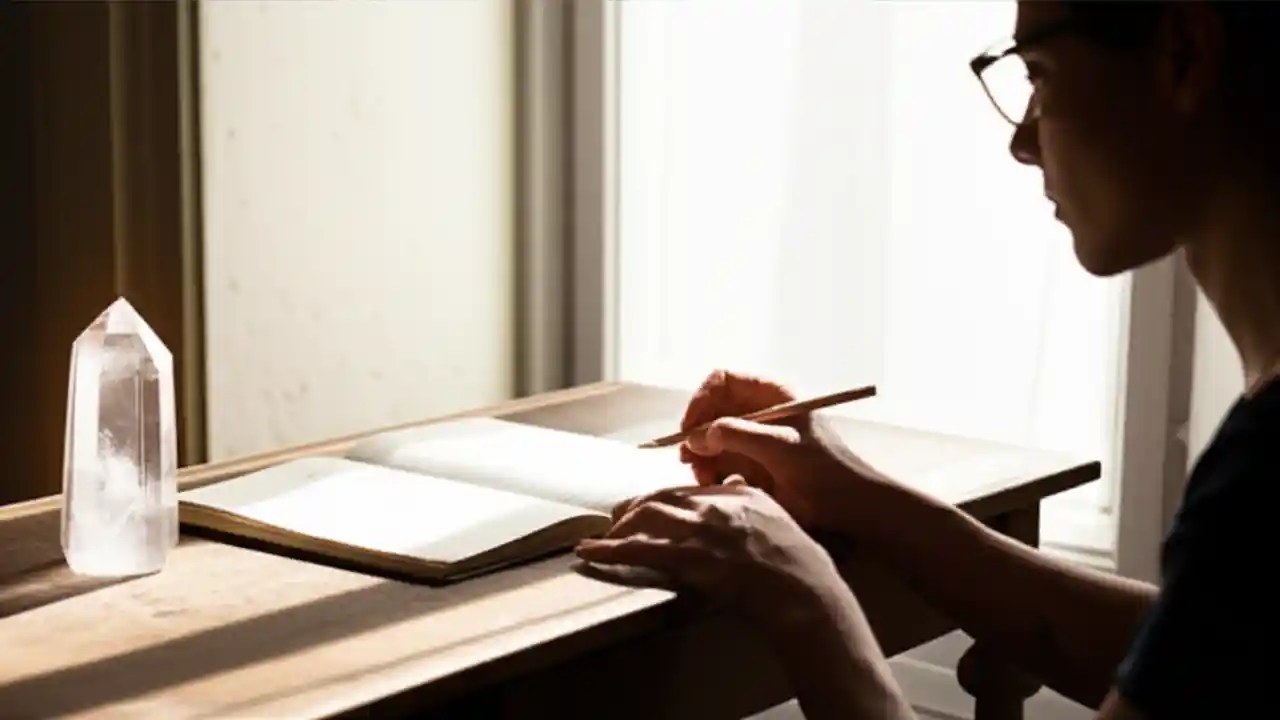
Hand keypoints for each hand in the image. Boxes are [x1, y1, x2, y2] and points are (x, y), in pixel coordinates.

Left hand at [575, 478, 846, 625]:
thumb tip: (731, 480)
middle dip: (633, 509)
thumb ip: (748, 495)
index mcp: (734, 494)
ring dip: (619, 528)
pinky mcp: (688, 559)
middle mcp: (713, 506)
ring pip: (645, 518)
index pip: (685, 489)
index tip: (648, 507)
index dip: (660, 498)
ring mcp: (699, 532)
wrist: (802, 590)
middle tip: (617, 519)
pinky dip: (607, 550)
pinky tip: (588, 551)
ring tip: (604, 537)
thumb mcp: (775, 515)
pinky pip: (638, 550)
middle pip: (658, 498)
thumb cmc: (796, 562)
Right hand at [677, 369, 892, 530]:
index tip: (690, 428)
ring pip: (711, 439)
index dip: (702, 399)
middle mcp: (759, 413)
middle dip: (698, 434)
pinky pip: (720, 463)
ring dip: (701, 457)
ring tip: (705, 478)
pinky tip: (718, 486)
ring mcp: (755, 440)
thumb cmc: (823, 469)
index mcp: (771, 395)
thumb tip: (695, 437)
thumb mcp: (780, 447)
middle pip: (712, 411)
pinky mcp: (752, 467)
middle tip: (689, 460)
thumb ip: (736, 436)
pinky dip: (712, 473)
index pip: (723, 381)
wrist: (850, 506)